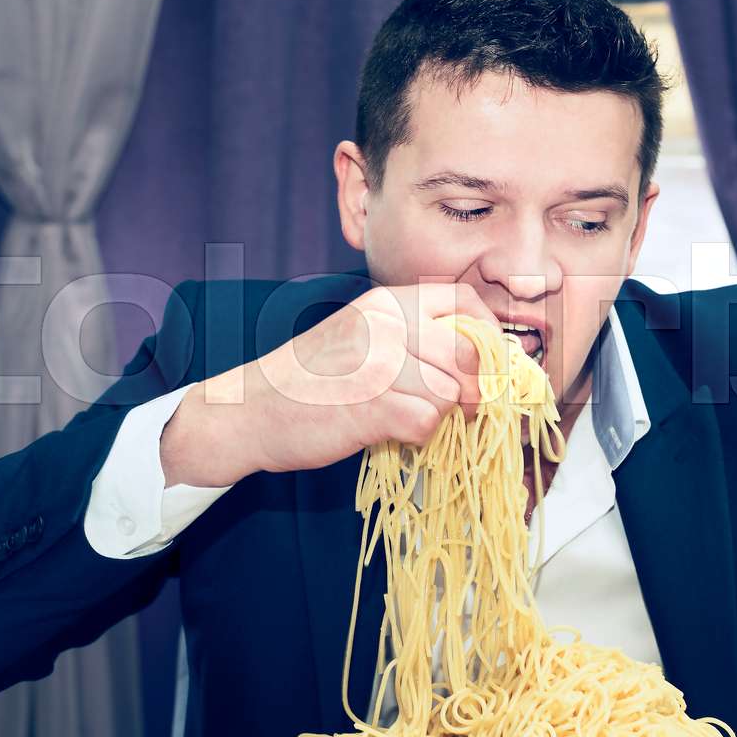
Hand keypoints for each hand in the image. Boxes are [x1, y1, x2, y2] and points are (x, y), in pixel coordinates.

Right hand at [160, 283, 497, 484]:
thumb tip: (485, 363)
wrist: (246, 410)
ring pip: (451, 392)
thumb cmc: (310, 380)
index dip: (490, 334)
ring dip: (440, 416)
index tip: (489, 365)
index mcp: (386, 302)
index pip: (464, 300)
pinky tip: (391, 433)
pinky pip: (426, 422)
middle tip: (460, 408)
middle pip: (469, 352)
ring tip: (408, 418)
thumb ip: (415, 338)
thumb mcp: (363, 337)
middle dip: (474, 387)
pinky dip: (418, 436)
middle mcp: (385, 324)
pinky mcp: (369, 404)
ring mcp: (377, 363)